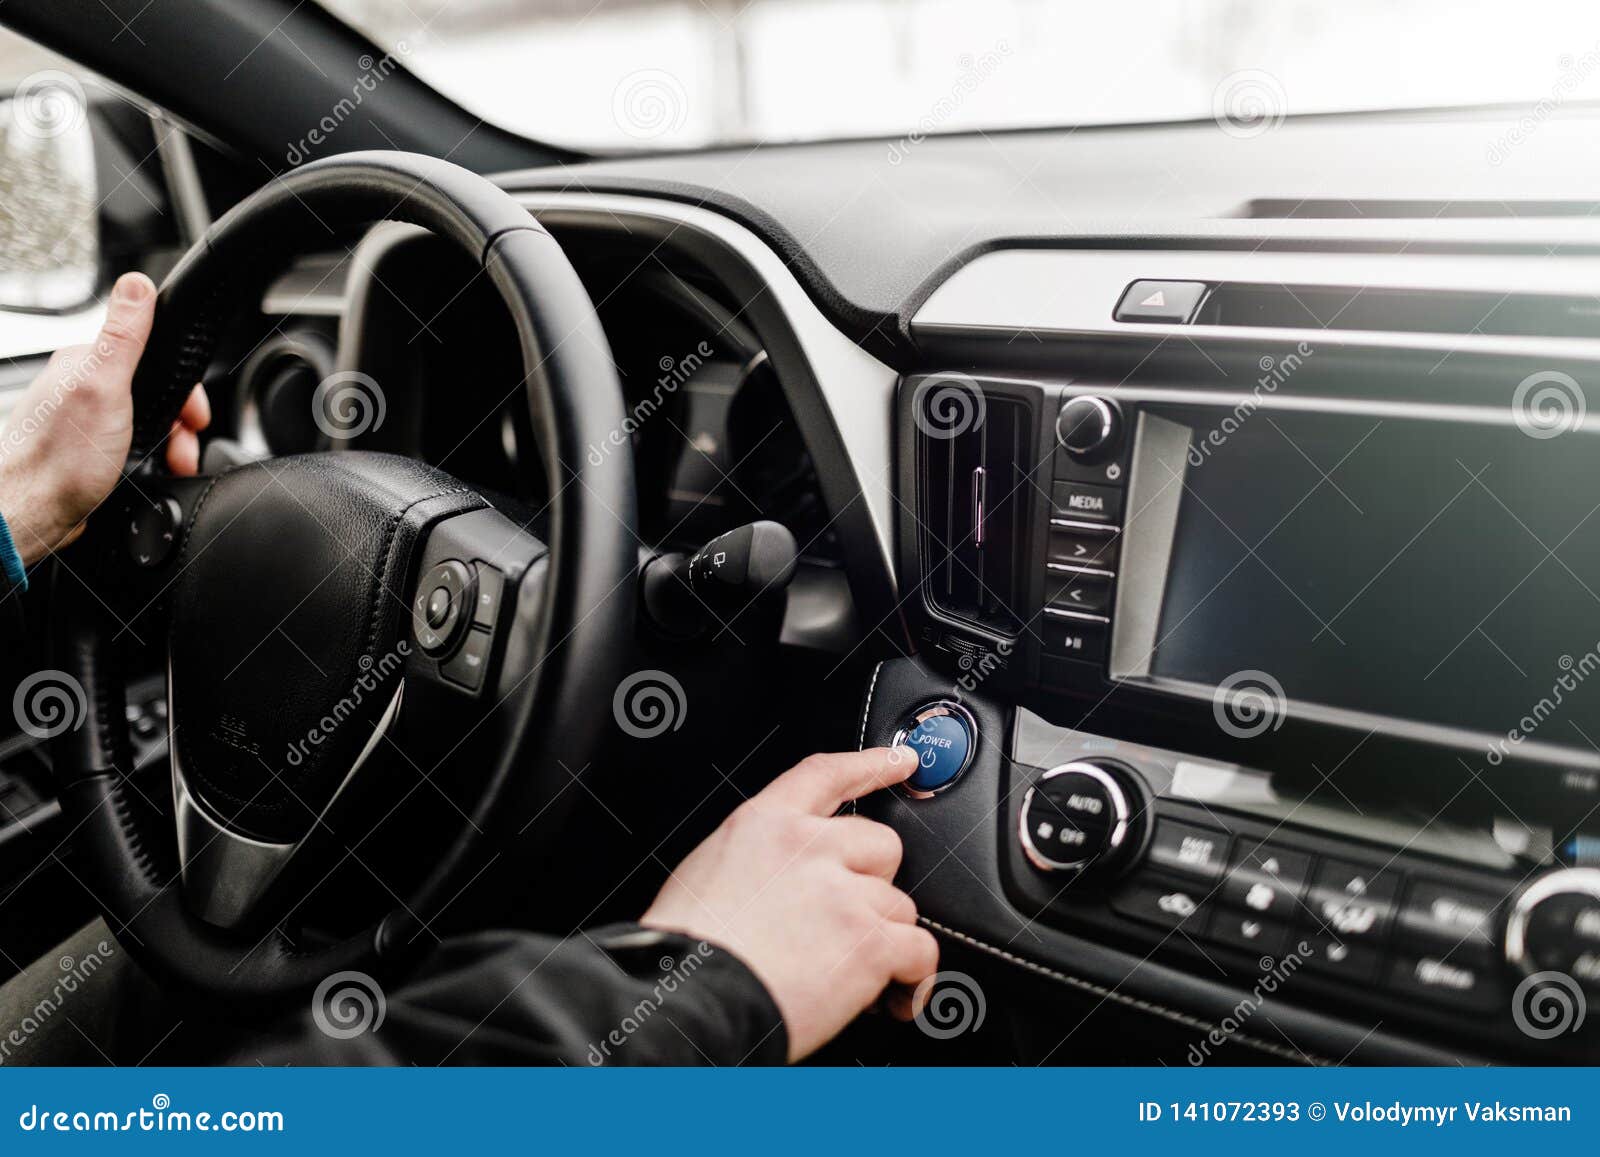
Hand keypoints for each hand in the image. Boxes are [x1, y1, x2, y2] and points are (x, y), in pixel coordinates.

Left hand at [0, 272, 209, 566]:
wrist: (32, 513)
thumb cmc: (59, 459)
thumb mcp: (103, 387)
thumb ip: (124, 336)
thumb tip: (136, 283)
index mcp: (86, 363)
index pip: (153, 357)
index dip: (182, 387)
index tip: (193, 414)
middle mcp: (83, 387)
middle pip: (154, 391)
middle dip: (179, 422)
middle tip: (181, 447)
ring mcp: (85, 419)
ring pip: (147, 421)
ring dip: (169, 444)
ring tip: (168, 464)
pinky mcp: (88, 449)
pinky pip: (133, 445)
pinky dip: (150, 459)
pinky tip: (147, 470)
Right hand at [641, 746, 938, 1061]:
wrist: (689, 999)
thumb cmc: (686, 950)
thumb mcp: (708, 873)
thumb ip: (760, 860)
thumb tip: (789, 885)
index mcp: (764, 824)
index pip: (827, 775)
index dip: (871, 765)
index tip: (902, 760)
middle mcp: (808, 847)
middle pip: (881, 846)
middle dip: (873, 885)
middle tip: (844, 924)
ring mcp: (843, 892)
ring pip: (899, 906)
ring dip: (884, 940)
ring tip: (850, 974)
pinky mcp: (868, 941)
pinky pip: (919, 951)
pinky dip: (915, 979)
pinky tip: (898, 996)